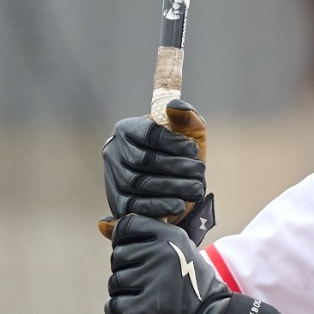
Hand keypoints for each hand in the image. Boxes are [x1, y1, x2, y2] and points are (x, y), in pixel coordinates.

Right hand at [99, 100, 209, 239]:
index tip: (194, 150)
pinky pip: (134, 206)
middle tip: (200, 172)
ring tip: (195, 189)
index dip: (174, 142)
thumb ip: (187, 118)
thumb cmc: (181, 156)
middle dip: (177, 167)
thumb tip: (174, 107)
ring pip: (138, 183)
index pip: (149, 133)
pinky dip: (158, 206)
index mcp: (127, 129)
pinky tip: (179, 205)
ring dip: (171, 187)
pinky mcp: (117, 202)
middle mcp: (113, 151)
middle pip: (143, 160)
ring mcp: (113, 177)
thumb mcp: (189, 135)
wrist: (176, 189)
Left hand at [105, 214, 235, 313]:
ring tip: (145, 294)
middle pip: (118, 256)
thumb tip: (102, 224)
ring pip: (115, 281)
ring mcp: (154, 280)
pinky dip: (119, 310)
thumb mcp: (175, 246)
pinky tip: (135, 309)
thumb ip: (141, 234)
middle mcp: (162, 254)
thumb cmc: (187, 278)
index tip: (137, 254)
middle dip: (125, 269)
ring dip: (123, 291)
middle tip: (146, 279)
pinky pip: (114, 305)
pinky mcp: (147, 307)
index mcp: (169, 234)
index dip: (124, 241)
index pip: (126, 226)